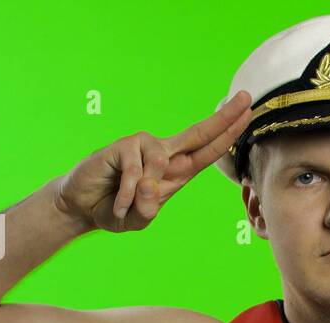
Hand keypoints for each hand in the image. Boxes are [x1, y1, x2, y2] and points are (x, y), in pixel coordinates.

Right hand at [53, 90, 252, 232]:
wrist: (82, 207)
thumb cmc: (116, 209)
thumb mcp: (141, 218)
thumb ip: (150, 208)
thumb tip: (150, 184)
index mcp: (177, 171)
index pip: (207, 150)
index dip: (228, 133)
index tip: (247, 112)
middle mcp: (164, 154)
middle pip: (199, 134)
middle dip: (224, 118)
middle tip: (246, 97)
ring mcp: (143, 147)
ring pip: (159, 164)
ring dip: (143, 194)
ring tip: (128, 206)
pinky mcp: (122, 147)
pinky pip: (134, 172)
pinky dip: (127, 194)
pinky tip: (119, 203)